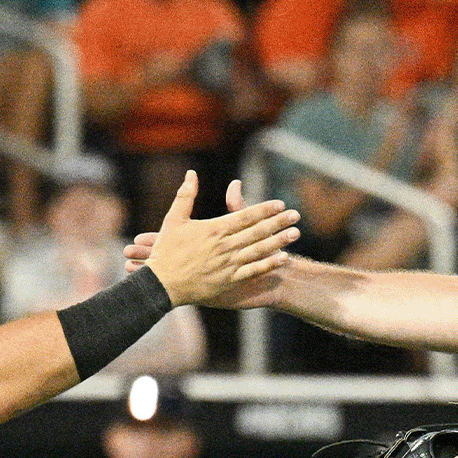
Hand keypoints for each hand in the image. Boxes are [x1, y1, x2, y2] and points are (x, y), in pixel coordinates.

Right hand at [143, 171, 298, 305]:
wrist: (161, 284)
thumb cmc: (166, 251)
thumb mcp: (173, 219)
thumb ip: (185, 195)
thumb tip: (191, 173)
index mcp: (214, 229)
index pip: (245, 216)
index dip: (264, 209)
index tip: (280, 204)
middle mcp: (225, 246)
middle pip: (257, 232)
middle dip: (278, 222)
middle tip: (296, 215)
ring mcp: (228, 264)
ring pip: (259, 250)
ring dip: (279, 241)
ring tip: (295, 233)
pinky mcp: (229, 281)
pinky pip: (253, 271)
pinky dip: (269, 264)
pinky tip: (283, 257)